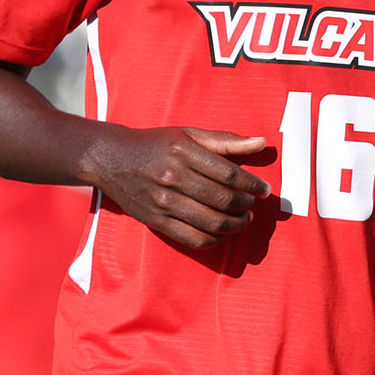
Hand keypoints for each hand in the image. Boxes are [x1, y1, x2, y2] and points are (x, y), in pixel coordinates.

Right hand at [81, 125, 270, 249]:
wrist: (110, 159)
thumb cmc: (155, 144)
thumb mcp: (188, 134)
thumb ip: (225, 140)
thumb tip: (261, 142)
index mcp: (183, 152)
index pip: (228, 174)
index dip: (252, 185)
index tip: (264, 190)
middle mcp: (172, 177)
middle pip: (222, 200)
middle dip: (245, 205)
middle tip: (252, 205)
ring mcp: (163, 202)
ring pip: (210, 222)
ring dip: (234, 225)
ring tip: (243, 220)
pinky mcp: (155, 221)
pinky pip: (192, 238)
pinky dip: (213, 240)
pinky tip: (222, 234)